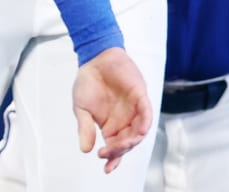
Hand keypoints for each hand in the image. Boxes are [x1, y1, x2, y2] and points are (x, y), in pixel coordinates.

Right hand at [72, 47, 152, 173]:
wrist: (94, 59)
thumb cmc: (88, 83)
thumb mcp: (81, 108)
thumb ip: (85, 128)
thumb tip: (85, 150)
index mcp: (110, 127)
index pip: (114, 148)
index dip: (112, 159)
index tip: (106, 168)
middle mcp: (124, 121)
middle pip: (127, 143)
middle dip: (119, 150)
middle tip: (108, 151)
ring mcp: (133, 110)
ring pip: (139, 132)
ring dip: (133, 140)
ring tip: (123, 145)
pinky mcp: (140, 96)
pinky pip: (146, 113)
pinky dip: (145, 122)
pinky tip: (140, 131)